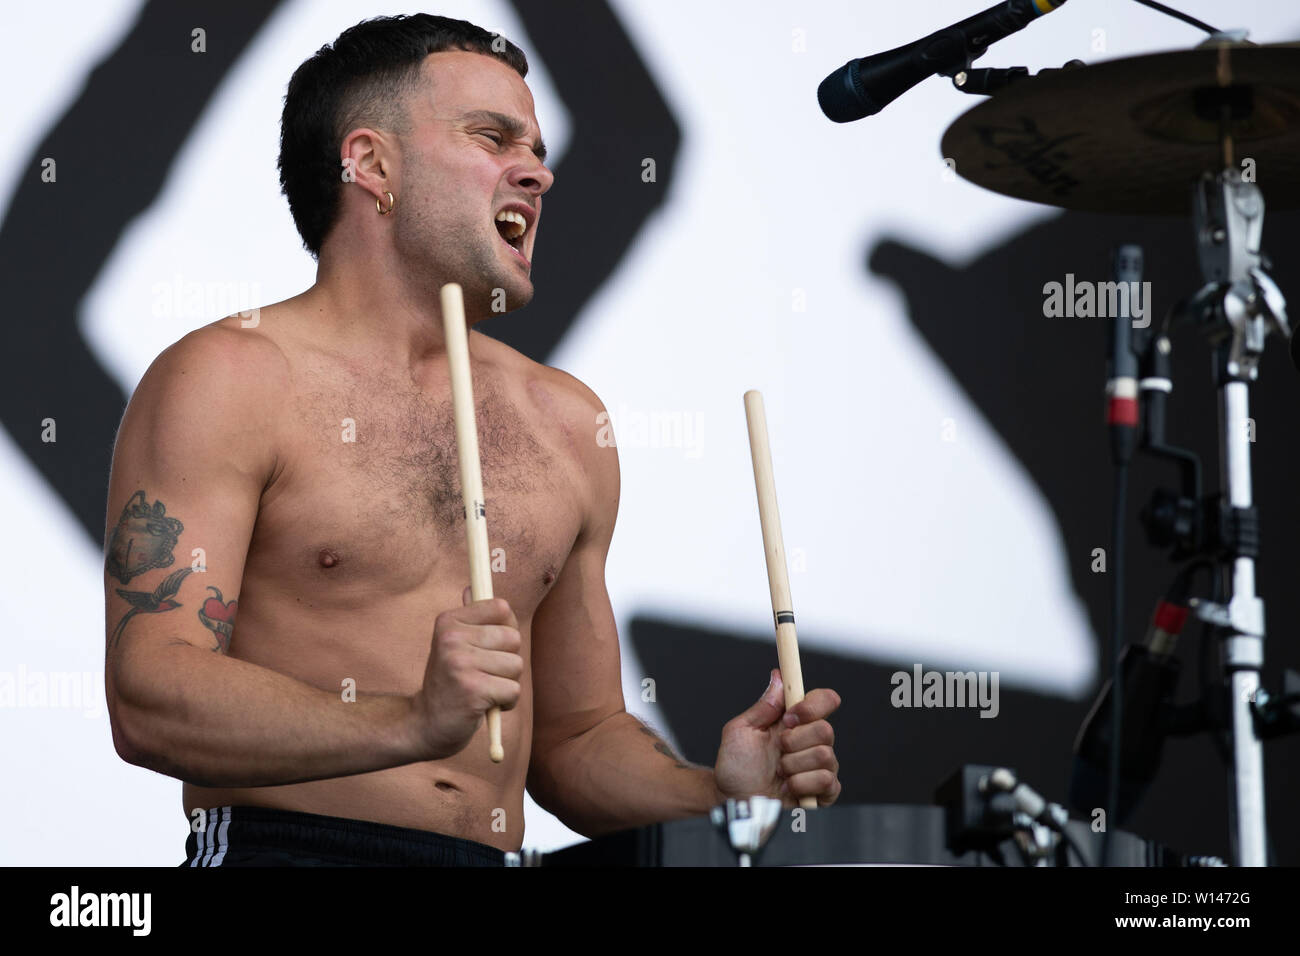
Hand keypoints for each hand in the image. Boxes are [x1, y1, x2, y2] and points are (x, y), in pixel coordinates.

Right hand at [411, 588, 522, 759]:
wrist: (427, 723)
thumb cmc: (450, 681)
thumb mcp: (454, 645)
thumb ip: (471, 619)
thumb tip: (475, 587)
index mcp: (448, 621)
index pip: (501, 608)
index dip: (505, 629)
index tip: (490, 646)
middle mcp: (452, 638)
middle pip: (513, 638)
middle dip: (507, 660)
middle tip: (484, 674)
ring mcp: (460, 664)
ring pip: (516, 666)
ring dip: (507, 683)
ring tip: (483, 690)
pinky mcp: (472, 690)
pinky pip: (513, 690)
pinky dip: (506, 703)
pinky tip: (485, 705)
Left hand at [713, 669, 841, 807]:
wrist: (733, 803)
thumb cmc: (735, 769)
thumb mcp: (740, 731)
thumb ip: (763, 706)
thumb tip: (778, 676)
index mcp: (794, 723)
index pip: (824, 701)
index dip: (812, 705)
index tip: (790, 716)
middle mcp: (810, 742)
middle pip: (826, 729)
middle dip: (795, 741)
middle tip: (777, 751)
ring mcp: (819, 767)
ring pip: (825, 755)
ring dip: (793, 765)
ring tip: (778, 773)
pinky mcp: (823, 791)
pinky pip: (826, 781)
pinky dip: (800, 784)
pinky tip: (787, 788)